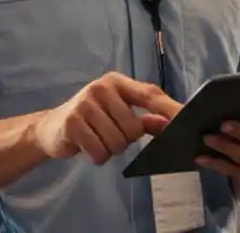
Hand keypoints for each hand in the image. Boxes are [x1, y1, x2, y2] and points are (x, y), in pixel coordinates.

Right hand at [30, 72, 181, 165]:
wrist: (52, 127)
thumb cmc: (93, 119)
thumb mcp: (118, 113)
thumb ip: (145, 118)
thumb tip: (169, 124)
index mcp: (117, 82)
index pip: (149, 94)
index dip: (169, 108)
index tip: (187, 119)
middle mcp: (101, 88)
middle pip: (133, 128)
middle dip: (125, 140)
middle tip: (110, 133)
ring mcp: (85, 104)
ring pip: (117, 143)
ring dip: (110, 149)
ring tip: (98, 138)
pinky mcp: (72, 123)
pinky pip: (99, 152)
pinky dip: (97, 156)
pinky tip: (88, 146)